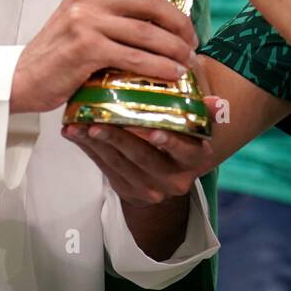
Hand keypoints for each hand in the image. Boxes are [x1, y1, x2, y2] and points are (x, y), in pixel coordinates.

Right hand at [10, 0, 199, 113]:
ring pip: (147, 33)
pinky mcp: (88, 49)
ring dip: (175, 50)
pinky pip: (135, 57)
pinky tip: (172, 75)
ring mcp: (86, 21)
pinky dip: (160, 68)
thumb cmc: (60, 48)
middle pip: (148, 2)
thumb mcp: (81, 15)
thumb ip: (110, 6)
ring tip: (188, 61)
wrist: (23, 77)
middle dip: (179, 23)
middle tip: (193, 39)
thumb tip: (158, 14)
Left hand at [62, 99, 220, 206]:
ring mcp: (148, 188)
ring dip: (96, 142)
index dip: (168, 140)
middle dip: (119, 138)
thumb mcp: (196, 129)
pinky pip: (104, 167)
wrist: (169, 179)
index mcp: (196, 159)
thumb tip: (217, 101)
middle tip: (98, 122)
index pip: (183, 150)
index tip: (153, 129)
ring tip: (78, 124)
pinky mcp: (126, 189)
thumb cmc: (181, 139)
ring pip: (119, 163)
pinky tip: (73, 132)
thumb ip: (202, 113)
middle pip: (143, 157)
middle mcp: (174, 179)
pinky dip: (87, 149)